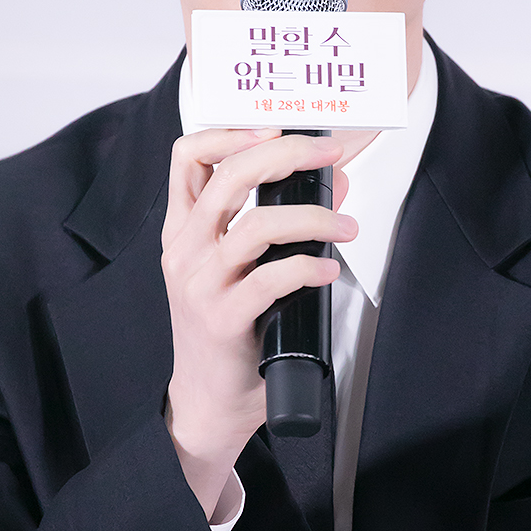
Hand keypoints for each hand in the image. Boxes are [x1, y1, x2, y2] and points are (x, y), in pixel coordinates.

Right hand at [160, 128, 355, 519]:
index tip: (275, 128)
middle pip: (228, 176)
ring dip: (313, 216)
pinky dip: (308, 266)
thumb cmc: (228, 328)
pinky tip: (329, 268)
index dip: (230, 132)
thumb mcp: (245, 267)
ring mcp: (200, 284)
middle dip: (286, 154)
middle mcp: (184, 249)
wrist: (207, 401)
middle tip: (329, 154)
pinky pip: (269, 279)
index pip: (188, 157)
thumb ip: (284, 221)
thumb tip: (336, 183)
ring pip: (255, 224)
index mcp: (183, 229)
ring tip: (348, 224)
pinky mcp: (222, 319)